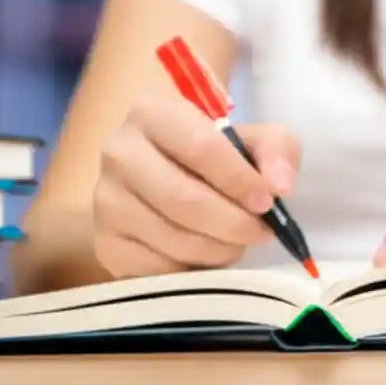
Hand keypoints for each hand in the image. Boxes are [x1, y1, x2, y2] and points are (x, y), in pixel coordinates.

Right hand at [93, 97, 300, 278]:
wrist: (166, 174)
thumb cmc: (215, 154)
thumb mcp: (253, 138)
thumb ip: (277, 150)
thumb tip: (280, 186)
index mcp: (152, 114)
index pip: (200, 147)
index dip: (239, 180)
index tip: (268, 202)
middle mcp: (118, 153)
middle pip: (183, 199)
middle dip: (233, 223)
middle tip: (261, 232)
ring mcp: (105, 201)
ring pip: (173, 238)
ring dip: (219, 249)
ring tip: (237, 241)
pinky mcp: (105, 244)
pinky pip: (158, 270)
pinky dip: (194, 270)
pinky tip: (206, 255)